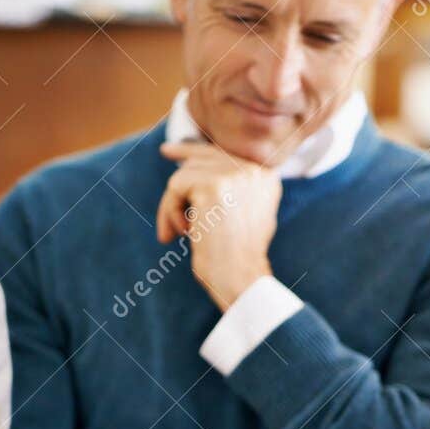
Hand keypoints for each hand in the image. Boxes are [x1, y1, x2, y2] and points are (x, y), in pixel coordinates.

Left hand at [157, 141, 281, 309]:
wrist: (241, 278)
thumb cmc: (239, 257)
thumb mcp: (244, 214)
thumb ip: (230, 187)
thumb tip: (191, 162)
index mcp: (266, 174)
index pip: (222, 153)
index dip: (192, 151)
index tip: (168, 151)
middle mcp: (254, 168)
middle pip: (201, 160)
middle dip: (179, 186)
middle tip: (163, 181)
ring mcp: (234, 174)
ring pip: (184, 175)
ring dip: (174, 206)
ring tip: (183, 233)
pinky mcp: (212, 185)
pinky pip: (176, 186)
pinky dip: (171, 212)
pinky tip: (185, 233)